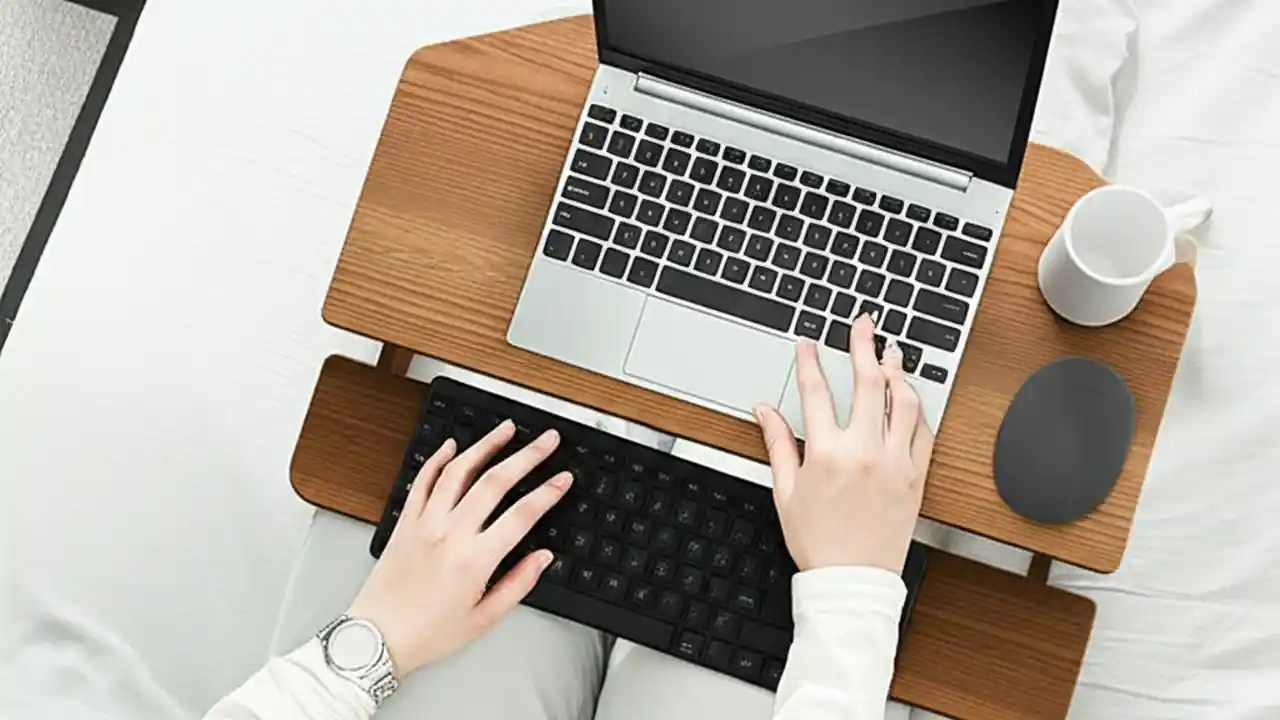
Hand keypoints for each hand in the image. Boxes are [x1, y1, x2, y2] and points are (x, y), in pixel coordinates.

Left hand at [347, 421, 571, 676]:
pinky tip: (452, 445)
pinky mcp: (405, 522)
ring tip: (506, 430)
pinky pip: (423, 481)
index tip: (563, 478)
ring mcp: (425, 523)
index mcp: (474, 561)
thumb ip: (518, 584)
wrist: (377, 638)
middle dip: (527, 456)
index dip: (548, 493)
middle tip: (546, 440)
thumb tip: (542, 558)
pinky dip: (438, 459)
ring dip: (485, 445)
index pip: (521, 515)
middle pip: (495, 482)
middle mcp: (450, 535)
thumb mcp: (483, 619)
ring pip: (458, 471)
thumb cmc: (427, 633)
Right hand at [754, 315, 934, 573]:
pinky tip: (910, 397)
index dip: (810, 362)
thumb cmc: (817, 540)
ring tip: (892, 353)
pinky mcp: (916, 476)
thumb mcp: (784, 491)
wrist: (852, 579)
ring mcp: (894, 462)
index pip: (816, 393)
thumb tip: (764, 411)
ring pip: (903, 402)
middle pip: (867, 383)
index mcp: (826, 453)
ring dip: (898, 372)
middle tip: (864, 324)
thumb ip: (777, 444)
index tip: (809, 344)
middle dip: (864, 346)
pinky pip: (923, 432)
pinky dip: (917, 409)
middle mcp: (863, 451)